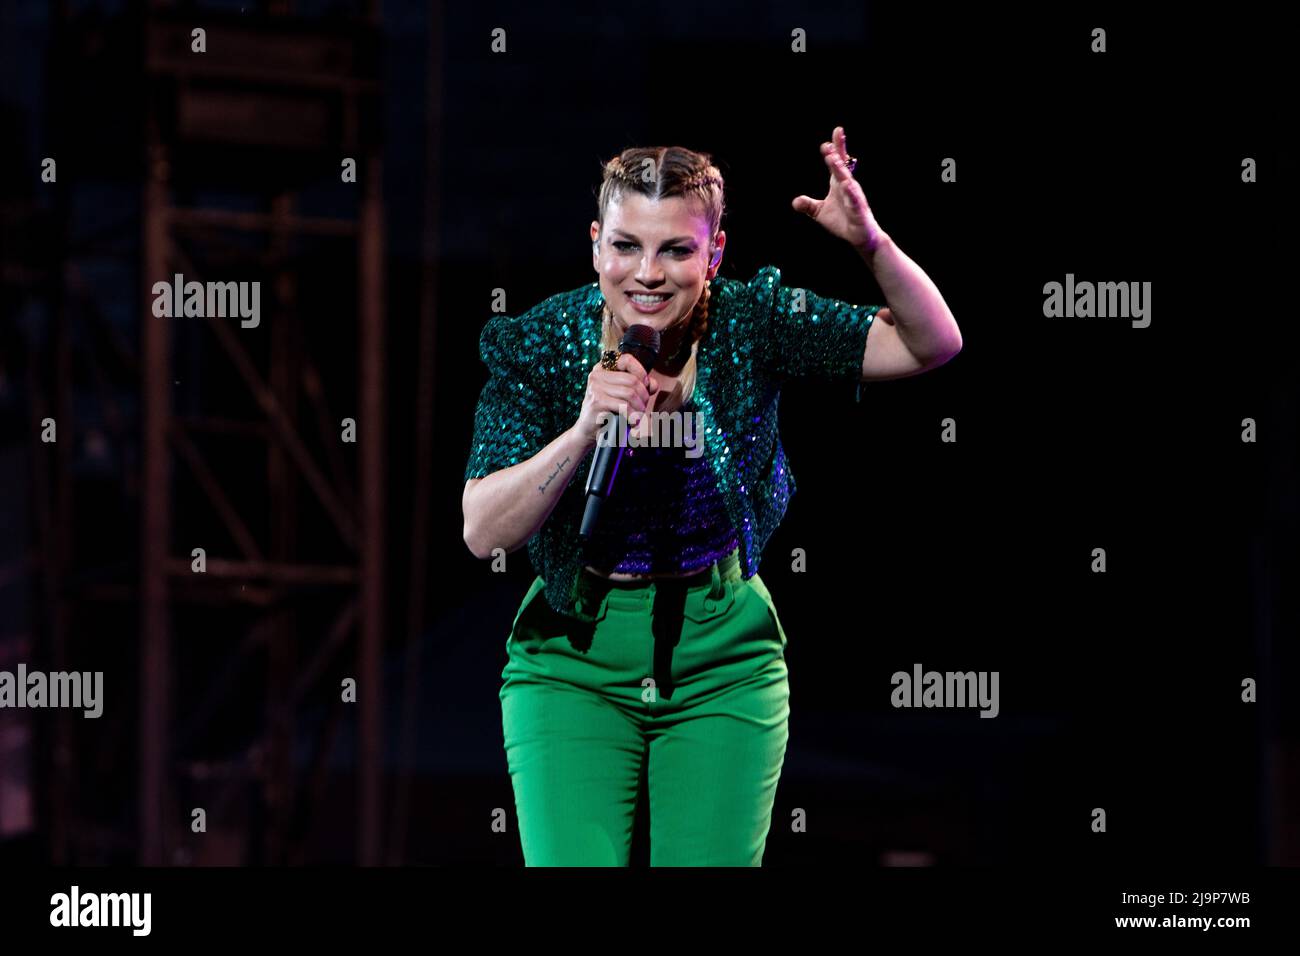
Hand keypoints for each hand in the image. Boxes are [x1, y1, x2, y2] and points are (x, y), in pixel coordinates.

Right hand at [573, 352, 658, 447]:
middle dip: (643, 396)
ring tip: (639, 416)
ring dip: (639, 407)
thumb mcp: (624, 396)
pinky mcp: (597, 402)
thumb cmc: (608, 411)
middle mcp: (596, 375)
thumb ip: (640, 387)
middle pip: (632, 380)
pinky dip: (632, 415)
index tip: (646, 387)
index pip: (626, 359)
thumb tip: (653, 385)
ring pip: (629, 393)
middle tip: (643, 408)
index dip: (641, 372)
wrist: (588, 430)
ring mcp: (595, 388)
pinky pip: (623, 406)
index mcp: (602, 368)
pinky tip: (633, 421)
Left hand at [791, 125, 886, 251]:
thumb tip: (795, 202)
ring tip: (832, 160)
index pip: (838, 161)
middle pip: (842, 167)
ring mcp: (854, 197)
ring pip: (846, 181)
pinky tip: (845, 184)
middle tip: (828, 145)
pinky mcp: (858, 209)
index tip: (836, 131)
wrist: (859, 236)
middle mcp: (848, 186)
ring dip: (840, 170)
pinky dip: (849, 192)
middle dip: (836, 155)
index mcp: (839, 183)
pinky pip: (853, 199)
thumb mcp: (820, 213)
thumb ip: (808, 205)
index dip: (837, 147)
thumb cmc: (842, 221)